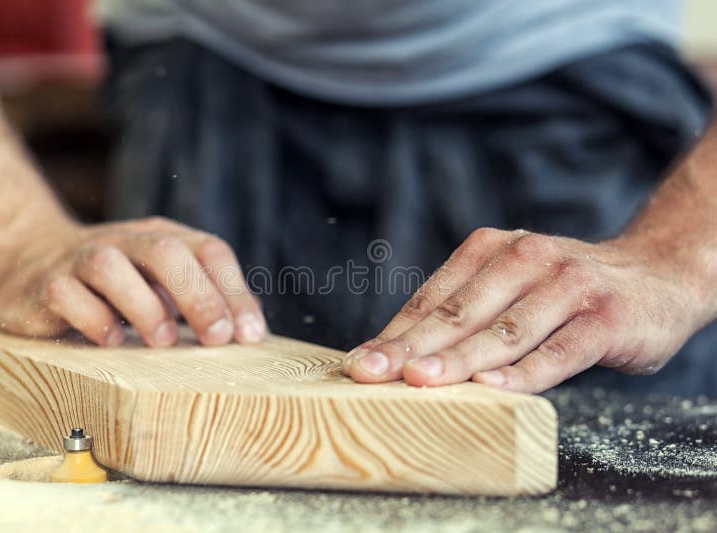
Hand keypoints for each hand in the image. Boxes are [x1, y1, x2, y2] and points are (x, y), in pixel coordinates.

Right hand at [0, 216, 265, 346]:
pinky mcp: (47, 284)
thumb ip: (202, 298)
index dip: (235, 292)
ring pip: (111, 267)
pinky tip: (111, 342)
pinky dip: (94, 321)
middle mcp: (125, 241)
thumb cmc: (114, 283)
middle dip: (198, 296)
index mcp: (163, 238)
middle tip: (217, 338)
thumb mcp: (162, 283)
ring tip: (162, 342)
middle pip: (166, 252)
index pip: (209, 252)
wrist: (30, 260)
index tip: (251, 335)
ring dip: (144, 308)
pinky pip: (68, 296)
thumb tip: (251, 330)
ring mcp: (82, 258)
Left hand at [342, 228, 705, 392]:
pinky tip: (493, 390)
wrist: (658, 273)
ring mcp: (567, 286)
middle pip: (459, 312)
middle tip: (369, 374)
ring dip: (458, 359)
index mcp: (492, 249)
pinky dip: (525, 373)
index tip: (358, 363)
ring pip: (504, 331)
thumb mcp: (512, 284)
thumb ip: (468, 309)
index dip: (394, 333)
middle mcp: (526, 258)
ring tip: (418, 381)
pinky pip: (559, 351)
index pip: (434, 298)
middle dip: (409, 347)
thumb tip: (401, 353)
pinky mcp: (604, 319)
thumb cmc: (567, 291)